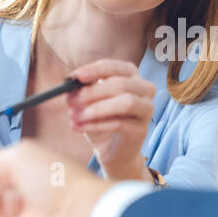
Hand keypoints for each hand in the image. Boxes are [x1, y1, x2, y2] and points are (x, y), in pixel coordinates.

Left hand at [66, 59, 156, 181]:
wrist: (112, 149)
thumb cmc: (101, 120)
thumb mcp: (89, 101)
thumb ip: (83, 90)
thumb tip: (70, 83)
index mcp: (131, 75)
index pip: (114, 67)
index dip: (95, 70)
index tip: (76, 76)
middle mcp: (144, 89)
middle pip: (120, 84)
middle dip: (92, 92)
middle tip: (70, 100)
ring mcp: (146, 109)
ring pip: (126, 102)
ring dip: (96, 109)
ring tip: (74, 116)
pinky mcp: (142, 129)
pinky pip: (120, 124)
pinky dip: (95, 125)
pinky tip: (79, 127)